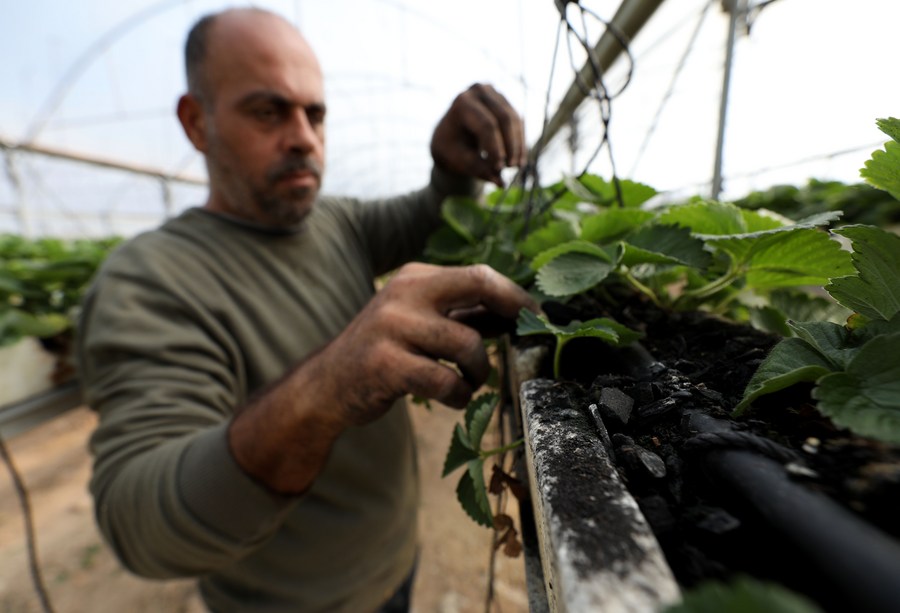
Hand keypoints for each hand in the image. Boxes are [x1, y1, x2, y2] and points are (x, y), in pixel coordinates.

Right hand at [229, 263, 536, 493]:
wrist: (328, 384)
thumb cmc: (387, 353)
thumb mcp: (421, 323)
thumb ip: (464, 316)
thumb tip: (518, 314)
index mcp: (416, 277)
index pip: (479, 275)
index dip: (516, 296)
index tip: (538, 317)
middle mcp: (404, 293)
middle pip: (478, 284)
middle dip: (512, 311)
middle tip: (526, 339)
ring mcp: (392, 326)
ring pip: (466, 344)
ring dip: (479, 372)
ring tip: (469, 383)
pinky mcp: (385, 364)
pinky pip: (445, 381)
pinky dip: (459, 395)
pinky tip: (453, 399)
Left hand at [430, 84, 526, 186]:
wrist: (450, 136)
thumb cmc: (451, 148)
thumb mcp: (459, 159)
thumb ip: (479, 168)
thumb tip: (501, 183)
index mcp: (462, 103)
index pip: (486, 125)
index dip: (496, 148)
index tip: (499, 169)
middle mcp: (479, 92)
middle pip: (504, 119)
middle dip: (511, 145)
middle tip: (512, 168)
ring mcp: (494, 94)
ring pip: (514, 120)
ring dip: (518, 145)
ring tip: (517, 167)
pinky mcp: (504, 102)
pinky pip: (517, 122)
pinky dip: (519, 141)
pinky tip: (519, 159)